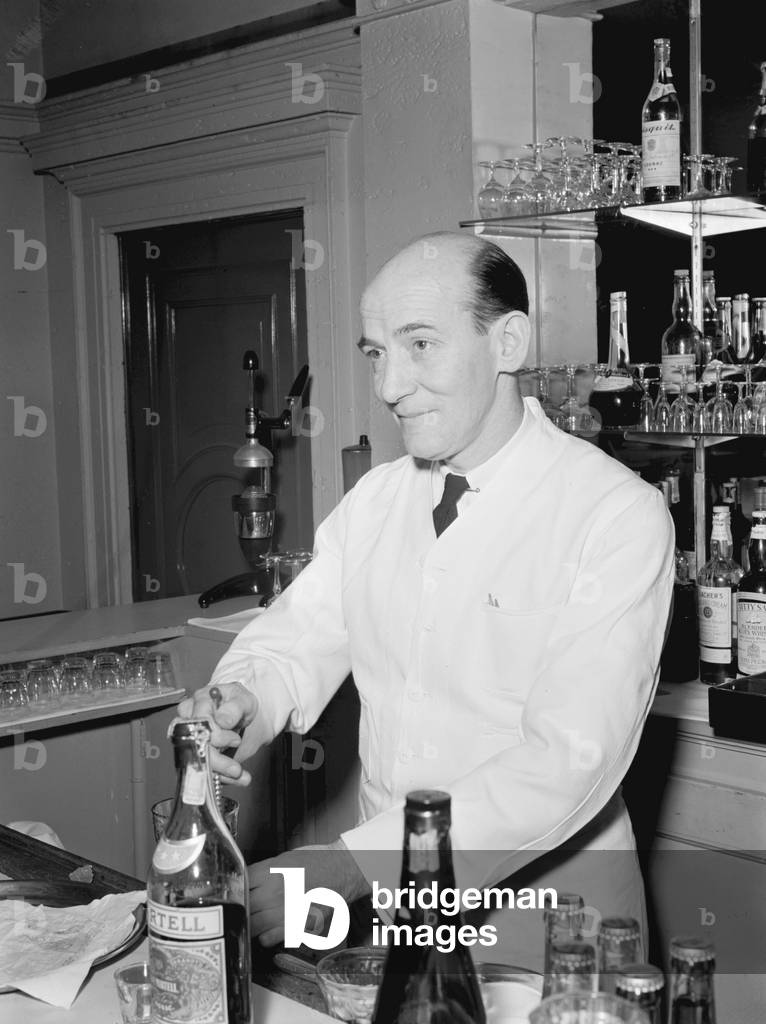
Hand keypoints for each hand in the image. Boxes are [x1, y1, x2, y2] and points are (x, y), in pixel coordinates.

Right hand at [177, 682, 256, 786]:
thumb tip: (222, 720)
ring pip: (195, 760)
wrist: (243, 716)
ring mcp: (189, 737)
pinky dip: (222, 777)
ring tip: (239, 774)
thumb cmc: (240, 704)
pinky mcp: (195, 753)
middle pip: (193, 744)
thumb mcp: (244, 701)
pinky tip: (239, 778)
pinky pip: (202, 769)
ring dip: (219, 772)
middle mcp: (189, 718)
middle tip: (237, 768)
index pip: (199, 721)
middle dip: (216, 760)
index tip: (236, 740)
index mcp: (200, 701)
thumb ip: (234, 708)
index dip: (217, 735)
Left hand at [247, 842, 370, 946]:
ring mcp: (286, 910)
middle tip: (242, 907)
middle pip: (244, 906)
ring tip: (254, 919)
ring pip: (253, 925)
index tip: (234, 892)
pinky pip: (269, 938)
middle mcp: (275, 892)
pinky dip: (265, 936)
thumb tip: (245, 881)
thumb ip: (263, 871)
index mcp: (271, 871)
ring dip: (251, 923)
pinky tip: (269, 928)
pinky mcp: (297, 926)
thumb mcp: (285, 857)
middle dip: (242, 907)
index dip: (235, 888)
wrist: (345, 869)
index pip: (240, 884)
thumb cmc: (318, 860)